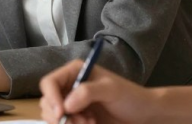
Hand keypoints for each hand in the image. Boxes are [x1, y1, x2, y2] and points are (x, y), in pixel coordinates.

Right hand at [40, 60, 158, 123]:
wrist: (144, 114)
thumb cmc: (130, 97)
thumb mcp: (111, 90)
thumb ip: (88, 92)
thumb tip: (66, 104)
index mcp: (74, 72)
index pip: (49, 83)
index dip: (51, 98)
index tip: (61, 114)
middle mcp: (69, 87)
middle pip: (47, 103)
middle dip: (60, 116)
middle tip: (80, 122)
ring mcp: (73, 104)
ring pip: (54, 117)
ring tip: (89, 123)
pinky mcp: (77, 119)